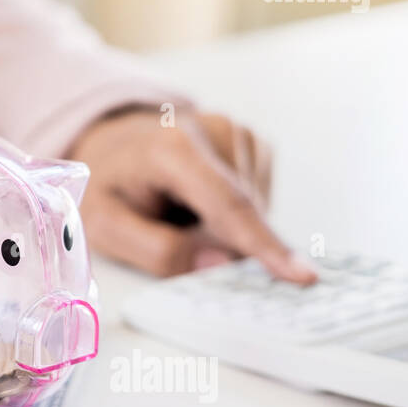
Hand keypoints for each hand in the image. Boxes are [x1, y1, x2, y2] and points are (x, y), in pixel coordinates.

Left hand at [68, 107, 315, 282]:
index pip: (227, 206)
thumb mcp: (105, 227)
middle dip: (225, 246)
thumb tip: (219, 263)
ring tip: (179, 210)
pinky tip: (200, 201)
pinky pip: (256, 202)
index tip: (302, 275)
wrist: (114, 144)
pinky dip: (231, 215)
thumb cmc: (109, 185)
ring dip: (222, 229)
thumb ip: (157, 251)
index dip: (263, 245)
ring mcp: (240, 134)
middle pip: (243, 214)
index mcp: (171, 149)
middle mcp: (214, 131)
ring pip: (253, 212)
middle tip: (180, 242)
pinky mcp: (254, 145)